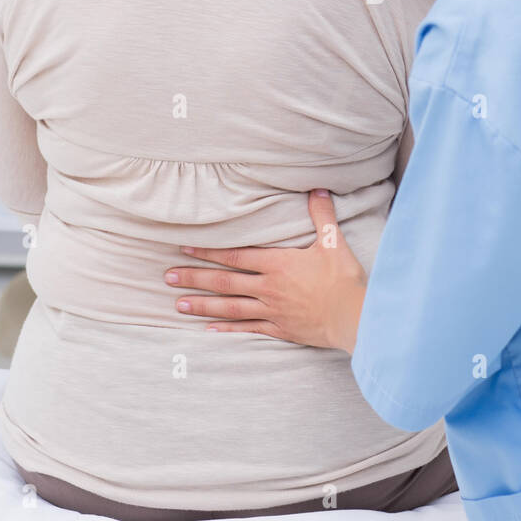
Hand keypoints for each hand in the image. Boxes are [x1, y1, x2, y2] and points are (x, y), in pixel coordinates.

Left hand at [164, 191, 366, 351]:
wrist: (353, 316)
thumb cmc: (343, 279)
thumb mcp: (333, 242)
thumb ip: (322, 216)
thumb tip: (316, 190)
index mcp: (277, 264)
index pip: (235, 256)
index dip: (209, 251)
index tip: (185, 248)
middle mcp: (268, 288)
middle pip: (224, 282)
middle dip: (194, 278)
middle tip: (168, 277)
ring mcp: (271, 310)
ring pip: (229, 307)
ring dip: (202, 305)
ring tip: (178, 305)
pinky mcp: (279, 329)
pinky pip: (247, 329)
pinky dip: (227, 329)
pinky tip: (209, 329)